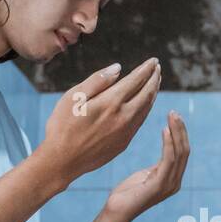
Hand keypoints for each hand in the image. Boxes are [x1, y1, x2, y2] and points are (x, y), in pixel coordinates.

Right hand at [34, 58, 161, 188]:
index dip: (146, 69)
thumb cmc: (62, 126)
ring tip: (155, 82)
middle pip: (147, 94)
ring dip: (153, 93)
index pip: (136, 80)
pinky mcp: (124, 142)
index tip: (154, 60)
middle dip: (154, 79)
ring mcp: (126, 131)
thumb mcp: (73, 97)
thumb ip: (97, 81)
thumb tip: (118, 68)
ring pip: (146, 108)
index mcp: (111, 102)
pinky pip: (140, 121)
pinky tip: (145, 104)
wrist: (62, 161)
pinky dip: (146, 108)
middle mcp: (123, 117)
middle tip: (158, 68)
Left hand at [102, 110, 189, 221]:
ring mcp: (169, 185)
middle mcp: (175, 182)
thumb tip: (165, 152)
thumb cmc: (127, 194)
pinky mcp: (159, 186)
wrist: (116, 211)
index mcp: (173, 179)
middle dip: (180, 130)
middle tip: (174, 112)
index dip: (180, 134)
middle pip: (184, 151)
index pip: (182, 153)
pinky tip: (164, 130)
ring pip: (179, 153)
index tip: (174, 117)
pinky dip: (168, 143)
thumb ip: (158, 167)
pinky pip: (168, 160)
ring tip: (171, 116)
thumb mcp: (146, 176)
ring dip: (176, 132)